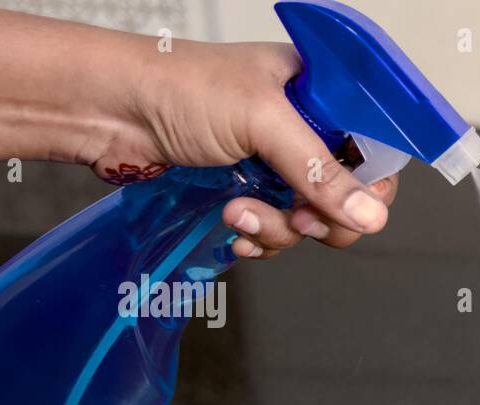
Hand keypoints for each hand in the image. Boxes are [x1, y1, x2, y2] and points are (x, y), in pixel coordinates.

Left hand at [0, 7, 395, 258]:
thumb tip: (371, 217)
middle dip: (322, 215)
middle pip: (347, 192)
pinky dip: (260, 239)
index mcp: (317, 91)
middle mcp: (301, 127)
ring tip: (240, 214)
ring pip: (309, 219)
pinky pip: (277, 232)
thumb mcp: (262, 121)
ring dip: (279, 229)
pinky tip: (234, 231)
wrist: (105, 110)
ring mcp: (273, 164)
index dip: (372, 181)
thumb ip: (319, 171)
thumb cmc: (178, 88)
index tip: (354, 205)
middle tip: (299, 217)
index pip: (374, 143)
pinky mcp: (246, 193)